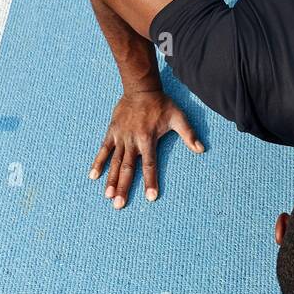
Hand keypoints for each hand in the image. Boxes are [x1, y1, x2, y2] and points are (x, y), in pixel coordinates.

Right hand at [89, 87, 203, 208]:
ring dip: (111, 179)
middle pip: (128, 168)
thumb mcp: (178, 117)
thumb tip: (201, 149)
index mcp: (148, 138)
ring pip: (115, 162)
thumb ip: (188, 134)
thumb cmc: (161, 104)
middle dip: (124, 187)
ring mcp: (120, 137)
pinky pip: (103, 149)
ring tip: (108, 196)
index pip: (150, 164)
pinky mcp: (112, 132)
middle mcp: (132, 140)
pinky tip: (92, 176)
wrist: (140, 88)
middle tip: (119, 205)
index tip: (150, 197)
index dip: (150, 181)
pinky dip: (98, 163)